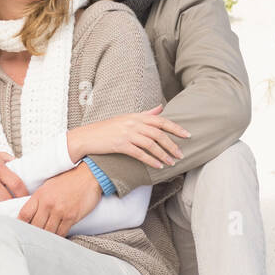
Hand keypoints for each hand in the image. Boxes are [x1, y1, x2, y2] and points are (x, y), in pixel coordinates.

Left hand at [16, 163, 102, 236]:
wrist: (88, 176)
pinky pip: (61, 233)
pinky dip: (58, 237)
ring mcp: (60, 211)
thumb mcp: (48, 186)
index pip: (24, 214)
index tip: (21, 230)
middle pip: (35, 226)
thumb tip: (31, 214)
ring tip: (45, 240)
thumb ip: (39, 199)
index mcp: (40, 195)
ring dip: (46, 237)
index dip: (20, 225)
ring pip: (48, 232)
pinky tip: (57, 237)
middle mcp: (48, 204)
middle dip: (33, 233)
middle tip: (33, 238)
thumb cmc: (68, 180)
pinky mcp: (71, 217)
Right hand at [67, 105, 190, 168]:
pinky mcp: (120, 145)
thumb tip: (161, 108)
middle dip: (172, 145)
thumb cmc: (107, 129)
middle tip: (181, 154)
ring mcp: (127, 133)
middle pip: (159, 133)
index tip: (187, 135)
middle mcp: (133, 123)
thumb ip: (145, 114)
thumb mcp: (127, 118)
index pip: (161, 120)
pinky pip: (140, 154)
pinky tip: (158, 166)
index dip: (176, 128)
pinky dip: (151, 160)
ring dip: (163, 154)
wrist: (87, 137)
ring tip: (172, 163)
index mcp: (137, 116)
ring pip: (151, 144)